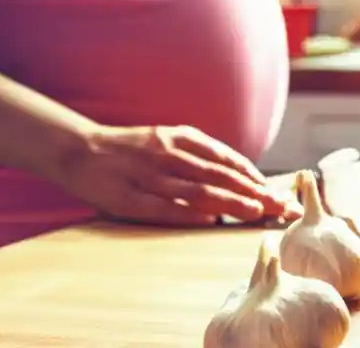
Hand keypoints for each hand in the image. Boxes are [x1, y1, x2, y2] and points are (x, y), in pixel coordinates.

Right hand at [55, 124, 299, 225]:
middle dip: (254, 191)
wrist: (79, 149)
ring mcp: (150, 175)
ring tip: (258, 212)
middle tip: (281, 205)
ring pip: (198, 190)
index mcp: (179, 137)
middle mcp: (169, 153)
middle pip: (220, 175)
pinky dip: (189, 214)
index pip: (226, 158)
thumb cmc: (130, 148)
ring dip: (231, 202)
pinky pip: (165, 208)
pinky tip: (211, 221)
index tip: (278, 191)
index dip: (254, 176)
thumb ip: (197, 155)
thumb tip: (236, 175)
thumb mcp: (166, 139)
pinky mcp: (130, 197)